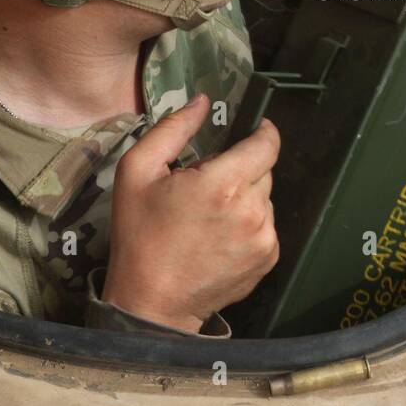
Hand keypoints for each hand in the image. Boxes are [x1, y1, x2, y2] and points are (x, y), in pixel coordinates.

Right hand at [104, 94, 280, 331]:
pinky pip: (265, 226)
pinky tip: (219, 237)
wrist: (151, 303)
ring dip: (245, 198)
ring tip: (210, 216)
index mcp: (223, 184)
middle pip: (263, 170)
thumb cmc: (140, 237)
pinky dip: (249, 225)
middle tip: (207, 186)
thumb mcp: (137, 172)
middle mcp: (252, 210)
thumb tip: (202, 102)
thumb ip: (173, 129)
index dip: (263, 132)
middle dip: (241, 169)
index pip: (267, 144)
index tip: (254, 129)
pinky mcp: (268, 259)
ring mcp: (263, 237)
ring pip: (264, 199)